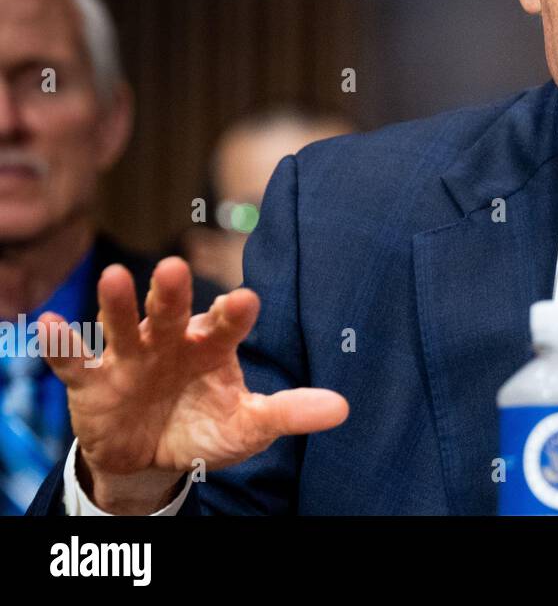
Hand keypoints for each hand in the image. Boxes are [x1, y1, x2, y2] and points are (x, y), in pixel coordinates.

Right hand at [37, 257, 347, 513]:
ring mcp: (129, 357)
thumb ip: (288, 413)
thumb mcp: (247, 427)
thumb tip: (342, 408)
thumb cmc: (205, 428)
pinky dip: (62, 343)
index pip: (226, 324)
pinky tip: (49, 325)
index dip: (234, 312)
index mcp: (212, 346)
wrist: (151, 458)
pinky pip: (74, 360)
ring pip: (121, 324)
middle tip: (174, 267)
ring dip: (117, 303)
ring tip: (114, 277)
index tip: (246, 299)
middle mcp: (170, 341)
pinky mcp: (91, 380)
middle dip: (172, 291)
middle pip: (172, 310)